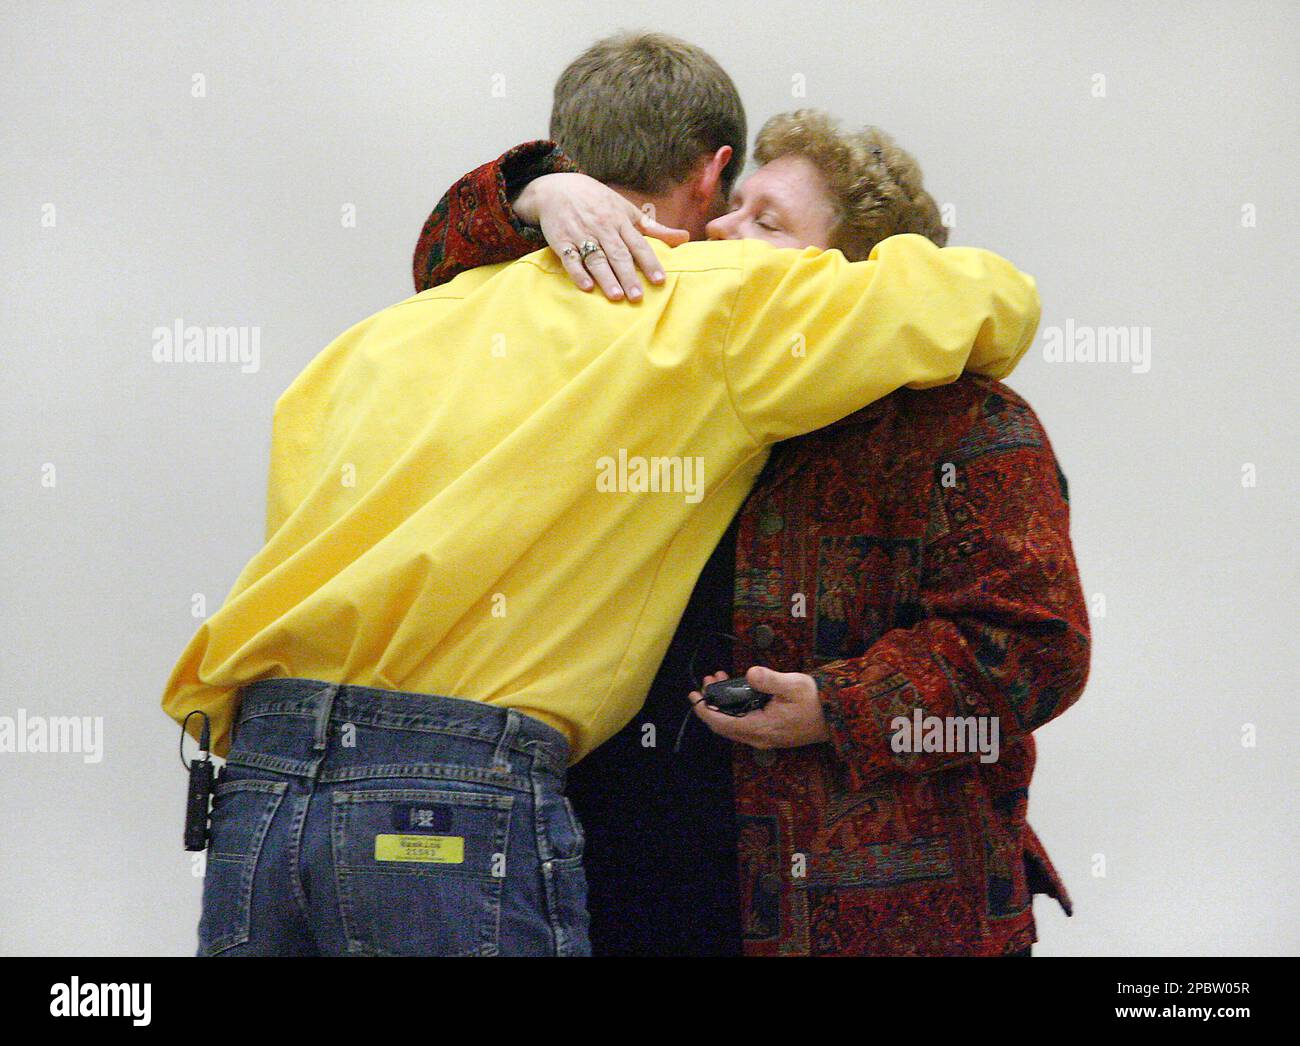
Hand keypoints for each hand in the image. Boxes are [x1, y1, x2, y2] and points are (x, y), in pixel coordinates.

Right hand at [514, 172, 688, 300]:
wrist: (558, 188)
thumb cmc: (599, 202)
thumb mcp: (626, 210)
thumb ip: (654, 229)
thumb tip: (685, 238)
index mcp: (620, 221)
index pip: (639, 244)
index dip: (650, 262)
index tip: (659, 280)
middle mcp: (603, 228)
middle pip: (618, 254)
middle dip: (629, 275)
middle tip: (637, 296)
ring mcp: (581, 234)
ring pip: (596, 258)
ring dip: (606, 277)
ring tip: (617, 296)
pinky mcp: (561, 240)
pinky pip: (570, 258)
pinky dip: (578, 272)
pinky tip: (587, 286)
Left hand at [687, 666, 830, 749]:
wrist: (838, 716)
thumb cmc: (816, 701)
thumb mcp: (793, 685)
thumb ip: (769, 680)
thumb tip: (750, 673)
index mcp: (761, 728)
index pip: (722, 723)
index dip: (705, 710)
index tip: (695, 695)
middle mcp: (760, 738)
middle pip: (725, 725)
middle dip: (713, 703)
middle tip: (709, 680)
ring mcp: (766, 738)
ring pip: (734, 724)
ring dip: (724, 704)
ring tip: (720, 680)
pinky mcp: (771, 734)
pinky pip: (745, 724)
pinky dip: (736, 708)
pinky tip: (739, 691)